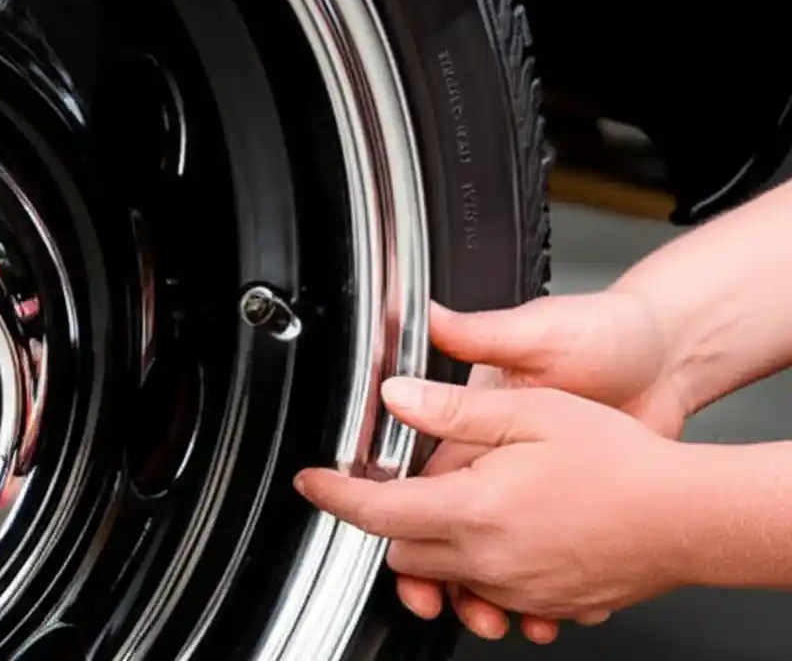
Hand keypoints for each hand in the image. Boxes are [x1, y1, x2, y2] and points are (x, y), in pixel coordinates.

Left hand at [297, 378, 689, 622]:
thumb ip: (455, 410)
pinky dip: (483, 568)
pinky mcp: (542, 603)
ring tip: (472, 503)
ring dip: (437, 545)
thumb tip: (397, 397)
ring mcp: (516, 590)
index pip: (377, 511)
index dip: (335, 496)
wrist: (687, 516)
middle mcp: (488, 560)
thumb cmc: (621, 462)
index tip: (313, 484)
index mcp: (475, 509)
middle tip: (407, 482)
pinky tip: (511, 533)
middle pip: (402, 549)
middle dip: (390, 518)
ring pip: (445, 574)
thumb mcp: (532, 412)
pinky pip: (491, 592)